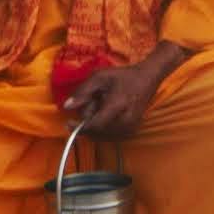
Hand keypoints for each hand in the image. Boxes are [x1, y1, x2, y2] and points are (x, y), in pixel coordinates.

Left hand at [64, 47, 182, 139]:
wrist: (147, 79)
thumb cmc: (122, 76)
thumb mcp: (99, 77)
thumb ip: (82, 92)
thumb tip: (67, 107)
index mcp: (116, 106)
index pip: (94, 126)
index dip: (79, 127)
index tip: (68, 122)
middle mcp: (125, 121)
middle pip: (96, 133)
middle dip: (88, 123)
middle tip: (92, 105)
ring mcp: (130, 128)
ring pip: (103, 136)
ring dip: (95, 127)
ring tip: (100, 108)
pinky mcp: (131, 131)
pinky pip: (110, 136)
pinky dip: (103, 129)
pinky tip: (106, 115)